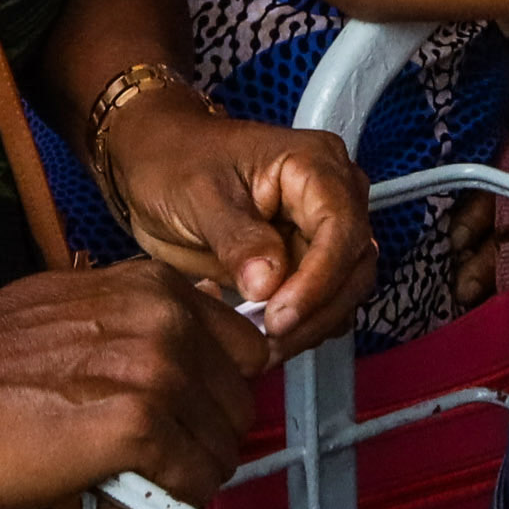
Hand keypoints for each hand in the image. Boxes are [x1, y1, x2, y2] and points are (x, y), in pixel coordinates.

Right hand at [0, 263, 267, 508]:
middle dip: (202, 442)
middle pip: (241, 404)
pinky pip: (190, 485)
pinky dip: (156, 507)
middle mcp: (167, 317)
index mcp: (154, 286)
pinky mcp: (140, 424)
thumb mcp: (75, 315)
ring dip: (180, 480)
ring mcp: (158, 369)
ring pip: (221, 451)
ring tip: (121, 481)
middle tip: (149, 464)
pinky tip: (107, 495)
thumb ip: (134, 332)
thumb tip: (175, 366)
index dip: (213, 396)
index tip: (184, 421)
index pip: (243, 350)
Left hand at [100, 91, 372, 354]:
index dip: (319, 280)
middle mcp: (333, 197)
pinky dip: (299, 328)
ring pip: (344, 292)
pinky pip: (321, 304)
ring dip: (310, 327)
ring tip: (261, 345)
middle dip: (317, 311)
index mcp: (315, 164)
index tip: (280, 316)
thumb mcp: (198, 195)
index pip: (341, 229)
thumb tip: (268, 285)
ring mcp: (323, 232)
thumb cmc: (175, 163)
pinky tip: (261, 336)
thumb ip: (237, 239)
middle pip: (354, 265)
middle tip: (269, 341)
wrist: (155, 164)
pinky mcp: (307, 262)